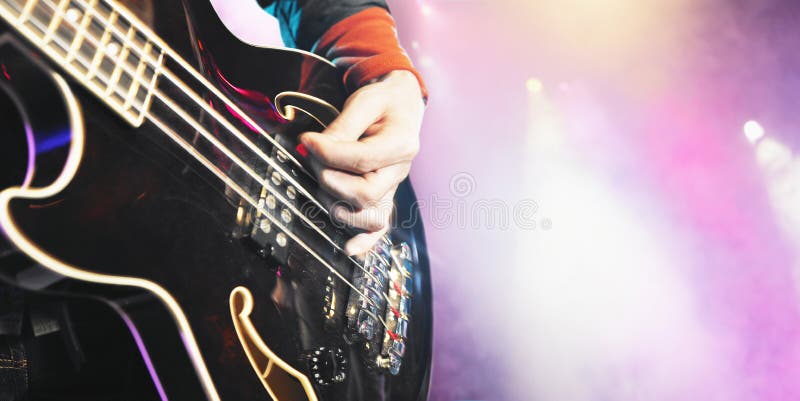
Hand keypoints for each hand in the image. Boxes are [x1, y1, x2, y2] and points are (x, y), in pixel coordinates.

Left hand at [300, 70, 424, 254]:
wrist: (400, 105)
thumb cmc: (382, 102)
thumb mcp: (364, 102)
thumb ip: (342, 127)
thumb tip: (315, 147)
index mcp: (402, 143)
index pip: (362, 159)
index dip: (329, 153)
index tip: (306, 140)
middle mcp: (400, 171)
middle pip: (365, 193)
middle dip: (330, 178)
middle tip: (312, 158)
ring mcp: (393, 187)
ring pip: (369, 214)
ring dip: (337, 204)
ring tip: (321, 182)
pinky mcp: (384, 196)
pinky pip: (380, 226)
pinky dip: (366, 241)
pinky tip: (350, 249)